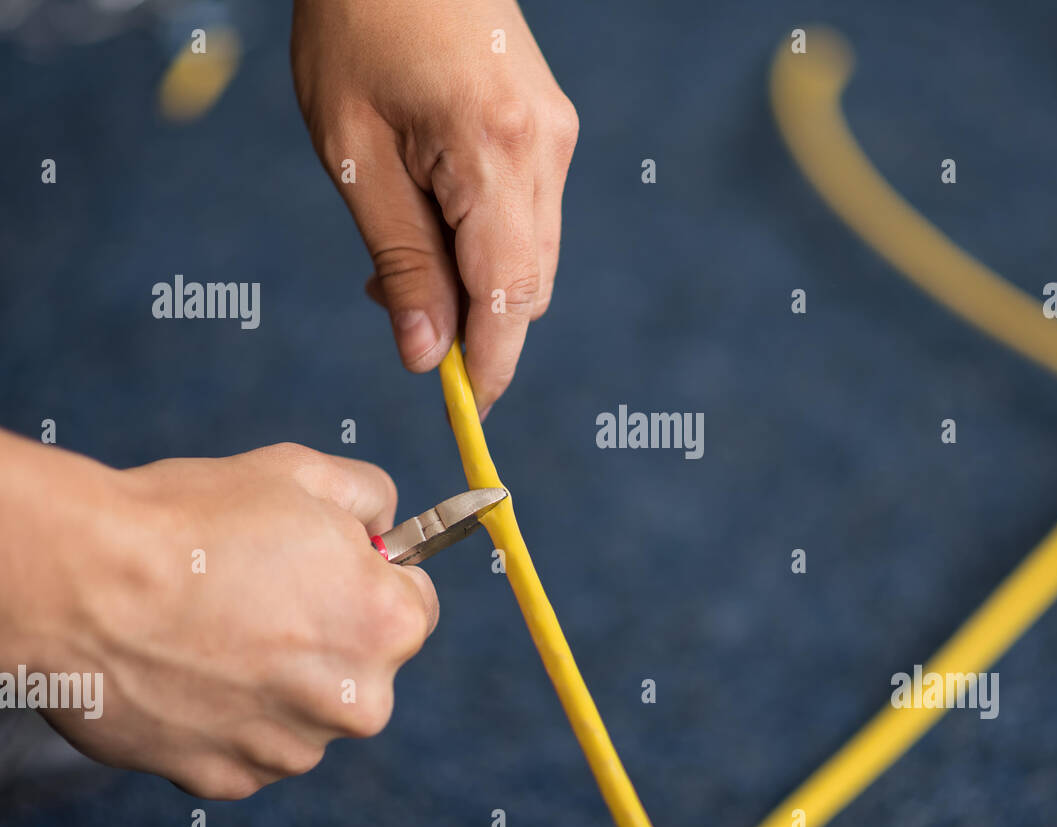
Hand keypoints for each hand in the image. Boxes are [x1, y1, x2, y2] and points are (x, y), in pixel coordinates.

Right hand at [33, 443, 436, 799]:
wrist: (83, 583)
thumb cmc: (195, 521)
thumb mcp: (304, 474)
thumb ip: (371, 497)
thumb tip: (387, 523)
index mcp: (390, 625)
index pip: (413, 605)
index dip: (370, 578)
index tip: (326, 569)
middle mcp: (358, 701)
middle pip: (363, 664)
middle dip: (326, 633)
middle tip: (258, 594)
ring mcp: (293, 749)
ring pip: (306, 708)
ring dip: (278, 679)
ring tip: (213, 630)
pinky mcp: (230, 779)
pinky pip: (249, 745)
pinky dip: (227, 716)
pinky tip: (187, 672)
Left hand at [291, 0, 579, 417]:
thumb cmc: (357, 28)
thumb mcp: (355, 154)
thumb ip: (400, 261)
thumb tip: (429, 357)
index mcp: (496, 153)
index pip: (510, 299)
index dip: (491, 366)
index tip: (467, 413)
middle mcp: (546, 152)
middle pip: (530, 288)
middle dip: (477, 328)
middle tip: (401, 319)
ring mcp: (556, 140)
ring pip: (533, 259)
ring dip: (479, 287)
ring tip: (403, 263)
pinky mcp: (551, 130)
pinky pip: (530, 220)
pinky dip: (489, 246)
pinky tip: (433, 221)